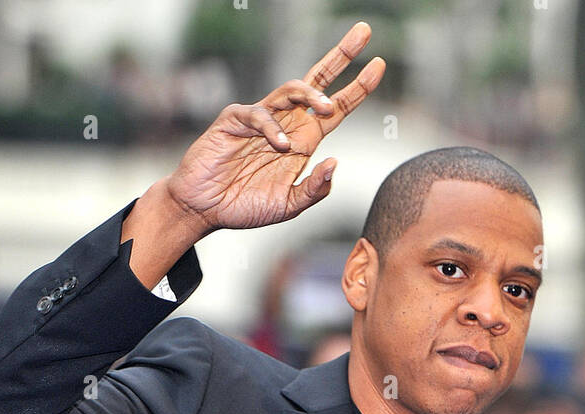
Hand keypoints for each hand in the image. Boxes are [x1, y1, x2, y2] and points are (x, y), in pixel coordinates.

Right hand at [166, 20, 384, 236]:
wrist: (206, 210)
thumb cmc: (245, 205)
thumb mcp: (289, 207)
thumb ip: (314, 191)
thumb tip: (335, 163)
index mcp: (303, 140)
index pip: (336, 108)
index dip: (358, 88)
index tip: (378, 65)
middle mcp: (287, 123)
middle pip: (317, 81)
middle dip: (341, 56)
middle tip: (364, 32)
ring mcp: (261, 118)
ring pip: (291, 90)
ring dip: (311, 93)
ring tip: (327, 106)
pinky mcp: (235, 120)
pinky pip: (258, 114)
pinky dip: (272, 128)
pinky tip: (281, 146)